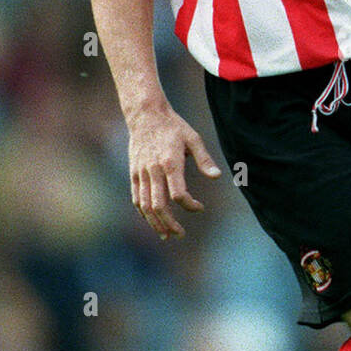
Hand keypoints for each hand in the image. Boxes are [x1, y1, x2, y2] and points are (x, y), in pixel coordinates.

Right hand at [127, 102, 221, 239]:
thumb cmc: (173, 127)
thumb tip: (217, 176)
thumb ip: (204, 159)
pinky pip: (136, 198)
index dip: (190, 205)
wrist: (145, 115)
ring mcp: (141, 173)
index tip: (200, 207)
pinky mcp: (134, 174)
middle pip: (158, 205)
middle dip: (170, 224)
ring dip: (155, 223)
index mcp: (170, 163)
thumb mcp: (193, 139)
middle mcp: (153, 170)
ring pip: (145, 206)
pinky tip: (153, 221)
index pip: (178, 194)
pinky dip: (144, 213)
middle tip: (180, 235)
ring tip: (167, 235)